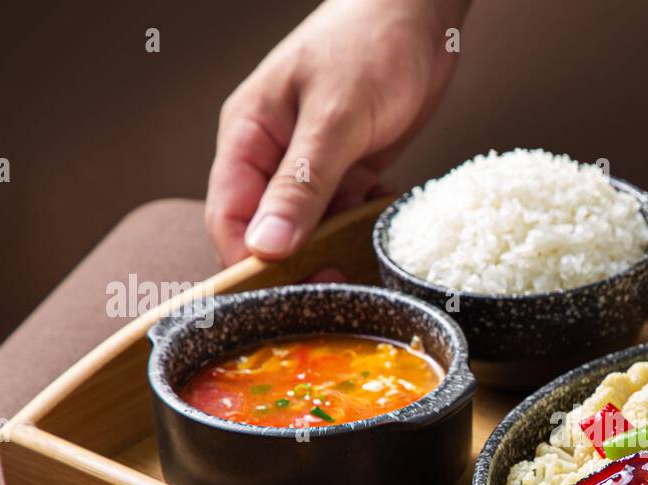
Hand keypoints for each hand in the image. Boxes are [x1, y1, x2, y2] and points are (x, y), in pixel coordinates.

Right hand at [205, 0, 466, 264]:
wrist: (419, 13)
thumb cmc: (370, 44)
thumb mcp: (336, 115)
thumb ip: (301, 184)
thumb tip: (265, 248)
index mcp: (248, 137)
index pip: (228, 220)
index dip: (250, 264)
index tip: (286, 293)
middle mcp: (273, 157)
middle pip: (267, 234)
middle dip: (297, 264)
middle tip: (337, 282)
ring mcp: (312, 165)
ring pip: (309, 231)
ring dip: (337, 247)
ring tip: (366, 252)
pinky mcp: (349, 170)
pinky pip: (345, 216)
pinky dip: (363, 225)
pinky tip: (383, 215)